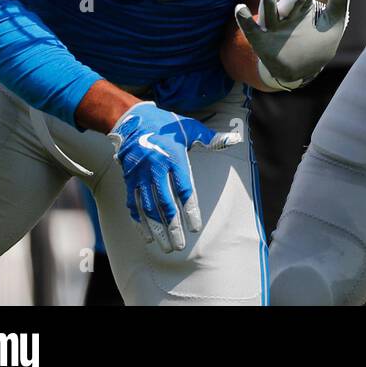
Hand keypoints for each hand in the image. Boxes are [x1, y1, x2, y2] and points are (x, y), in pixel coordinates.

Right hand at [107, 102, 241, 252]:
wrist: (134, 120)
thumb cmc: (168, 126)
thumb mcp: (191, 128)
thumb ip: (213, 138)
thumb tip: (236, 139)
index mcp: (174, 158)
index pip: (184, 189)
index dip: (189, 210)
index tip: (194, 228)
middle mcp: (156, 169)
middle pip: (165, 204)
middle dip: (172, 227)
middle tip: (179, 246)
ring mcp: (140, 176)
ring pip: (148, 207)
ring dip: (156, 229)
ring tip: (165, 245)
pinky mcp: (129, 180)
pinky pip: (134, 203)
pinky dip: (139, 220)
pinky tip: (147, 234)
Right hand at [234, 0, 351, 91]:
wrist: (303, 68)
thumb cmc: (318, 42)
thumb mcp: (333, 23)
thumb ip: (338, 2)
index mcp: (303, 8)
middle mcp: (287, 14)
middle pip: (288, 4)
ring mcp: (273, 27)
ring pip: (270, 14)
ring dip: (269, 4)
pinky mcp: (261, 40)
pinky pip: (251, 29)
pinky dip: (244, 19)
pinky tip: (239, 8)